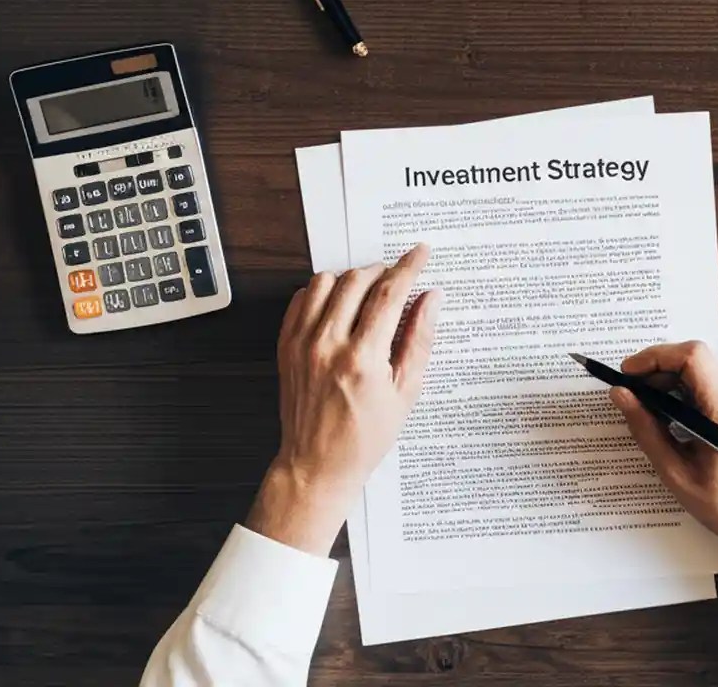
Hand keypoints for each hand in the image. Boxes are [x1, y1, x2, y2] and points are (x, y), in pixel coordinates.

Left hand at [246, 244, 441, 555]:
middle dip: (382, 271)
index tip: (421, 253)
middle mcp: (328, 345)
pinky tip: (338, 305)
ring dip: (351, 279)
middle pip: (357, 281)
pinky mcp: (285, 347)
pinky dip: (321, 292)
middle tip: (397, 279)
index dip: (409, 268)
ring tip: (368, 293)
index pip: (389, 294)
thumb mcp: (406, 392)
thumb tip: (431, 298)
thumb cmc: (366, 437)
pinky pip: (300, 299)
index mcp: (363, 359)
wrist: (317, 464)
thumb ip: (419, 340)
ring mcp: (302, 344)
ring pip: (325, 282)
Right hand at [610, 341, 717, 599]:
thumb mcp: (677, 473)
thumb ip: (646, 430)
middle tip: (632, 396)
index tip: (628, 373)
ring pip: (704, 373)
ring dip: (673, 384)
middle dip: (658, 371)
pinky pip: (715, 387)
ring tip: (650, 413)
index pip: (691, 356)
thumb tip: (621, 396)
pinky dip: (689, 394)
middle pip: (696, 361)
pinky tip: (674, 421)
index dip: (654, 357)